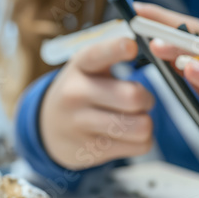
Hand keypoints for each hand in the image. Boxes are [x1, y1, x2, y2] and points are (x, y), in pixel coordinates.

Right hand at [40, 37, 155, 169]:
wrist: (47, 127)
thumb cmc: (81, 91)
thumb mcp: (88, 67)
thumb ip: (114, 55)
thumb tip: (151, 47)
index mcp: (80, 66)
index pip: (98, 54)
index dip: (116, 49)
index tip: (131, 46)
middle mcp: (75, 94)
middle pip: (134, 98)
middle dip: (147, 100)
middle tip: (141, 101)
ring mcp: (80, 124)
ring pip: (141, 127)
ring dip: (146, 123)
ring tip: (133, 118)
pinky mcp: (91, 151)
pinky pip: (139, 146)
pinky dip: (142, 141)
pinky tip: (126, 135)